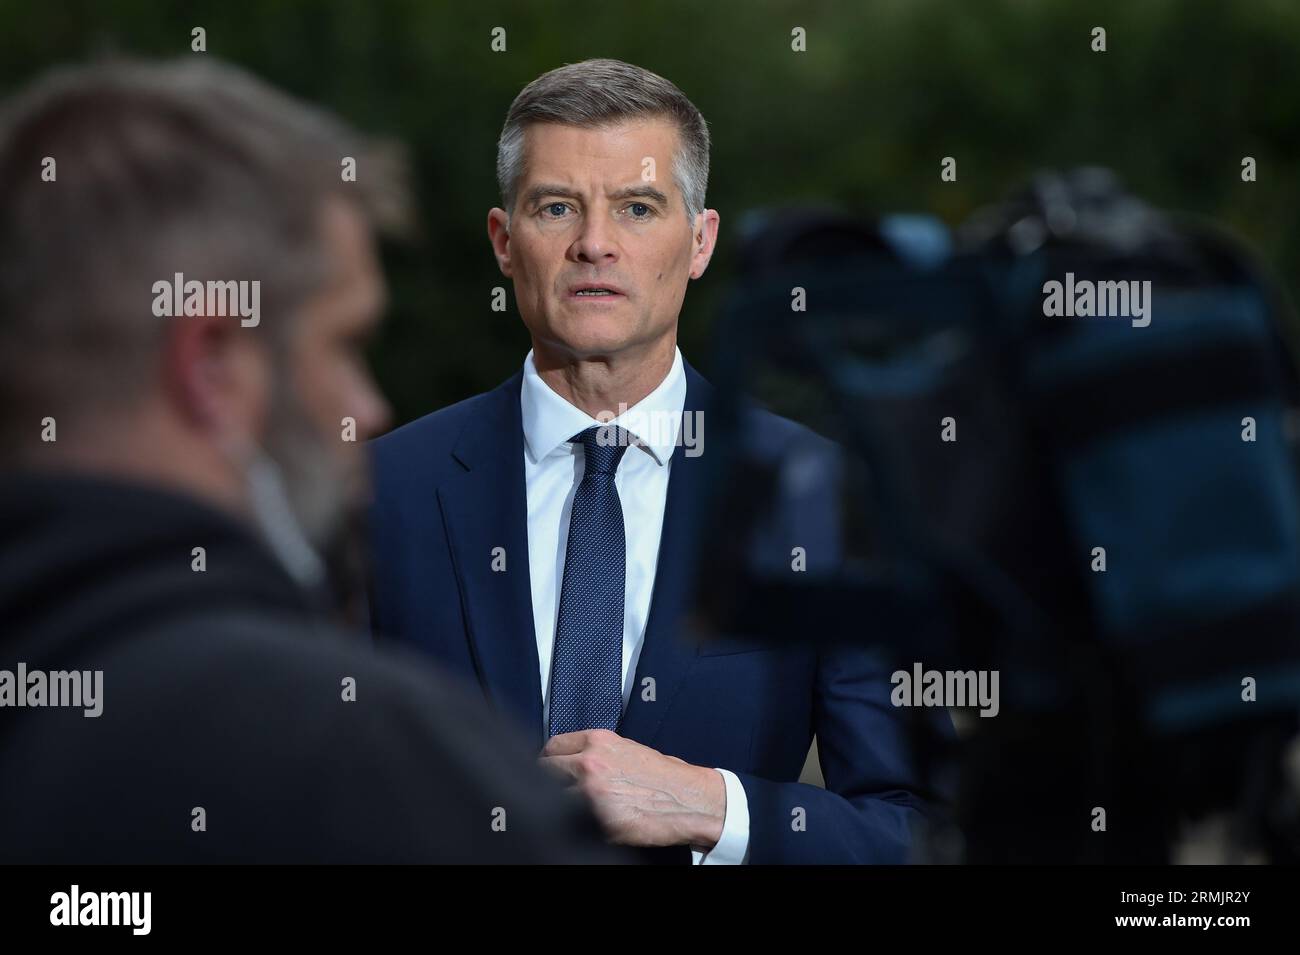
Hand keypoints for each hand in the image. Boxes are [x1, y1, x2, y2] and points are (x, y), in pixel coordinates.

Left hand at [540, 729, 726, 848]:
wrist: (691, 801)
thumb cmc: (667, 778)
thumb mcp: (630, 749)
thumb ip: (598, 752)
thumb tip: (574, 760)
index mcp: (598, 742)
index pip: (553, 746)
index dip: (548, 759)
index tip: (548, 767)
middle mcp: (591, 763)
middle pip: (544, 770)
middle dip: (547, 780)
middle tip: (554, 790)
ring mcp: (591, 793)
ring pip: (551, 797)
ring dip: (557, 803)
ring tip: (569, 809)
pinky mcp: (598, 821)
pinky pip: (570, 822)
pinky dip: (573, 823)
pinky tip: (584, 822)